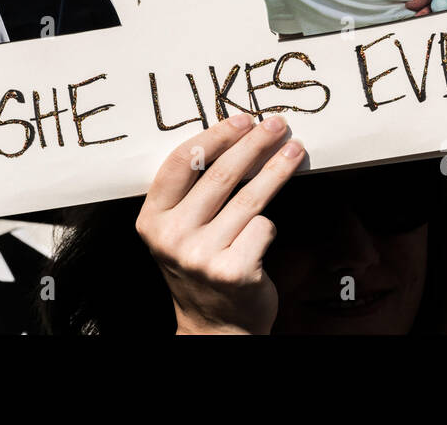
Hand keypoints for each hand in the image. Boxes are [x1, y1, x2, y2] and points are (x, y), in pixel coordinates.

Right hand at [135, 113, 305, 334]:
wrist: (214, 327)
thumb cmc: (201, 264)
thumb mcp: (179, 229)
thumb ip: (191, 192)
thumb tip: (234, 136)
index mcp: (152, 219)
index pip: (182, 162)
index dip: (216, 136)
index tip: (242, 120)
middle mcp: (172, 237)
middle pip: (219, 174)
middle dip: (253, 143)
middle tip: (276, 124)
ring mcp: (202, 256)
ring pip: (249, 198)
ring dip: (277, 168)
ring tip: (294, 150)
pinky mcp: (234, 271)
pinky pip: (263, 227)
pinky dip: (268, 225)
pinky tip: (263, 233)